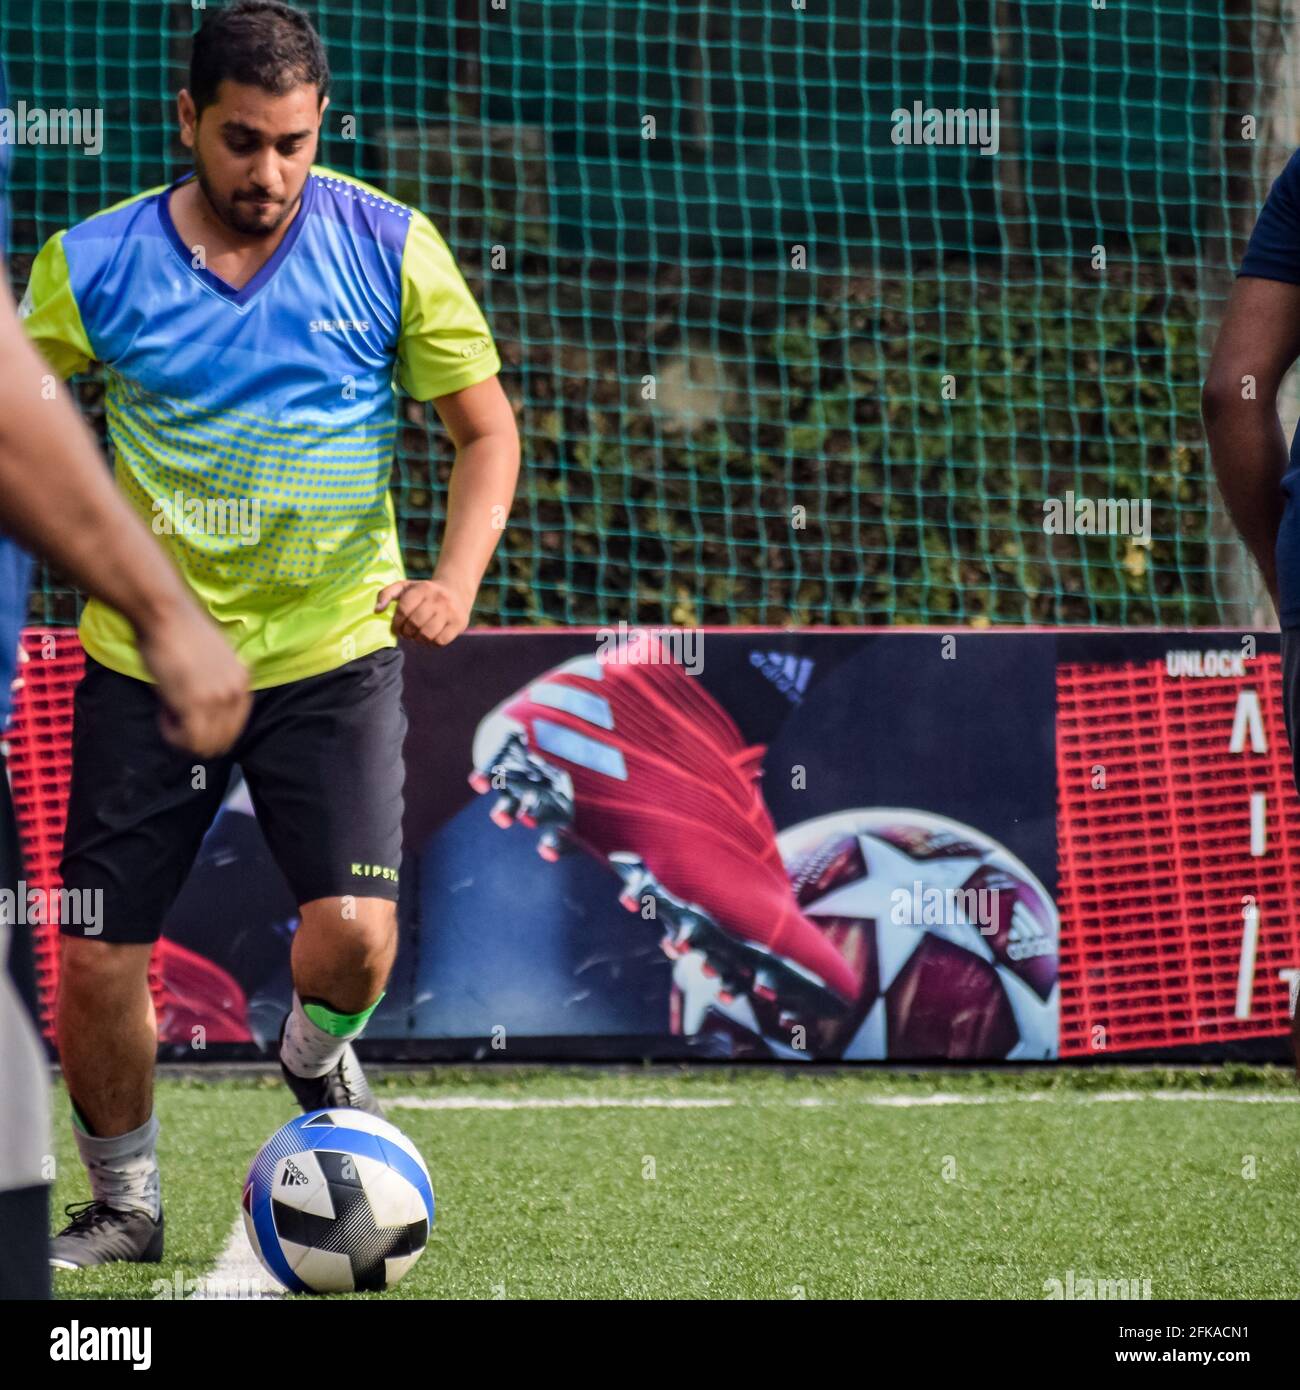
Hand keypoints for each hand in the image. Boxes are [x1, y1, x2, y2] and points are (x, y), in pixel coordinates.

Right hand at [136, 605, 250, 757]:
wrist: (166, 613)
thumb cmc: (179, 630)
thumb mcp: (210, 659)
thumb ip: (214, 683)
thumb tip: (199, 705)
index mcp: (243, 680)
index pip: (235, 725)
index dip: (209, 726)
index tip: (187, 713)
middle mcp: (236, 692)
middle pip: (223, 740)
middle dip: (196, 736)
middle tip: (175, 717)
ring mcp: (218, 700)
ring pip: (206, 745)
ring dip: (183, 736)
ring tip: (168, 712)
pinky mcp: (196, 704)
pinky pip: (189, 740)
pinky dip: (173, 735)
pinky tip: (163, 714)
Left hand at [374, 577, 472, 645]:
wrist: (456, 591)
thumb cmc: (424, 592)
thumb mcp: (406, 587)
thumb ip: (387, 594)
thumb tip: (377, 610)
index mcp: (423, 588)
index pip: (403, 609)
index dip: (396, 623)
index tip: (396, 627)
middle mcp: (439, 598)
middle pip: (414, 623)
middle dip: (406, 632)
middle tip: (407, 633)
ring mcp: (451, 611)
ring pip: (427, 634)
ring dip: (418, 639)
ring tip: (417, 636)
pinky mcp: (459, 623)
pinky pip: (440, 641)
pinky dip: (431, 643)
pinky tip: (430, 637)